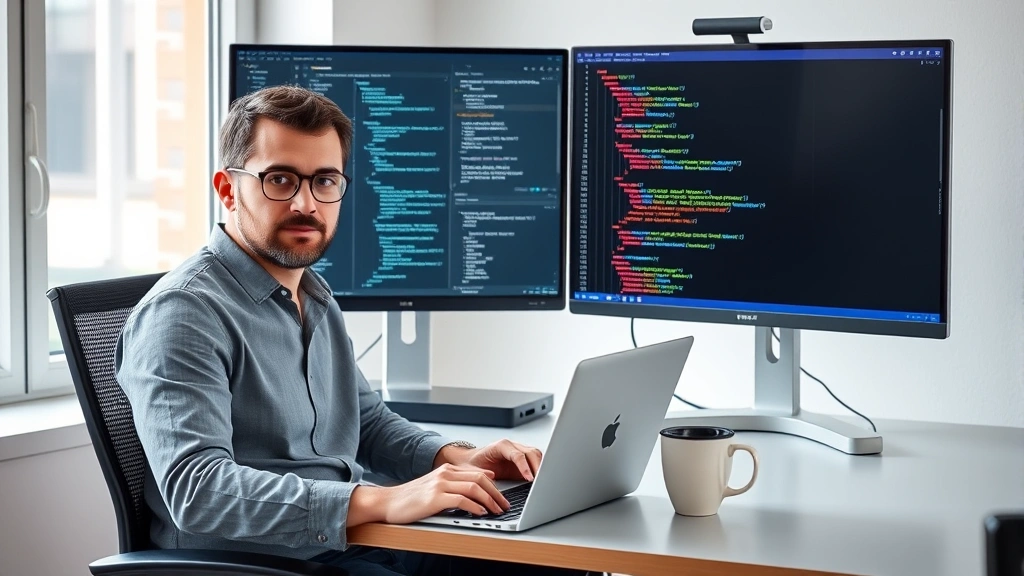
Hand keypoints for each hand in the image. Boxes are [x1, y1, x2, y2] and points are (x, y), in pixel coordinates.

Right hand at [377, 463, 509, 523]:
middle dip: (496, 493)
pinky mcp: (435, 498)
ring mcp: (440, 484)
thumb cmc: (411, 498)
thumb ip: (454, 484)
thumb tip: (478, 487)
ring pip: (474, 488)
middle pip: (480, 479)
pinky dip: (475, 507)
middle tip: (505, 505)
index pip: (478, 473)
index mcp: (446, 469)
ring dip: (490, 501)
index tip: (503, 497)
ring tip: (497, 511)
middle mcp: (445, 473)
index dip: (494, 485)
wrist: (388, 502)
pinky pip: (462, 500)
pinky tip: (481, 513)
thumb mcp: (435, 486)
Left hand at [454, 439, 542, 481]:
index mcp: (500, 446)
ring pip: (535, 455)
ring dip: (541, 467)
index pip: (517, 455)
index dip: (524, 467)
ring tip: (542, 481)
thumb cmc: (473, 464)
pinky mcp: (522, 459)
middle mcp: (512, 446)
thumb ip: (483, 474)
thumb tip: (492, 480)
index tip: (529, 478)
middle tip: (540, 482)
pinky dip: (539, 468)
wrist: (472, 460)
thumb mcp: (475, 470)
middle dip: (538, 466)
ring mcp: (518, 451)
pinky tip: (540, 479)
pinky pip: (535, 460)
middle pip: (531, 452)